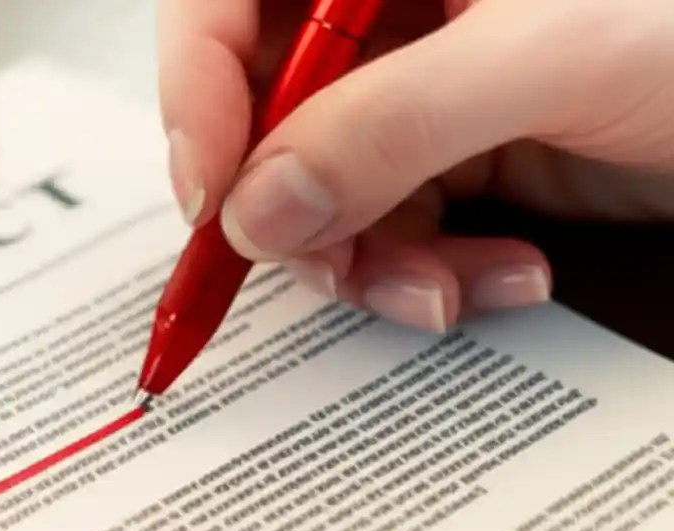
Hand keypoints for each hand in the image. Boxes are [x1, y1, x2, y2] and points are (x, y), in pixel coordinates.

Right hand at [159, 0, 673, 331]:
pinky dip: (432, 271)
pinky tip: (501, 271)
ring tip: (443, 287)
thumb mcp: (547, 57)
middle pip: (262, 113)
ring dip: (370, 261)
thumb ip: (387, 126)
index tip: (215, 195)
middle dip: (293, 208)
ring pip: (322, 190)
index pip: (225, 4)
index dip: (199, 94)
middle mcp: (390, 12)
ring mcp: (421, 88)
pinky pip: (393, 227)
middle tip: (328, 261)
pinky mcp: (460, 155)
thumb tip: (259, 209)